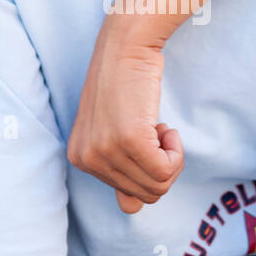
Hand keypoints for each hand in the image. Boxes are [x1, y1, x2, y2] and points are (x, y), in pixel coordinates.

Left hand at [67, 16, 183, 212]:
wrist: (127, 46)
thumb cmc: (124, 85)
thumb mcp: (111, 130)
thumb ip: (118, 170)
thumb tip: (131, 209)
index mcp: (79, 158)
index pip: (128, 198)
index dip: (146, 171)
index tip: (141, 139)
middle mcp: (86, 159)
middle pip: (145, 195)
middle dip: (161, 166)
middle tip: (153, 130)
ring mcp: (105, 151)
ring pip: (158, 185)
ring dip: (170, 156)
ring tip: (156, 125)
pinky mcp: (129, 140)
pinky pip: (167, 169)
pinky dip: (176, 151)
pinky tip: (164, 124)